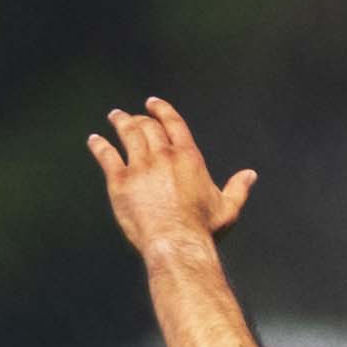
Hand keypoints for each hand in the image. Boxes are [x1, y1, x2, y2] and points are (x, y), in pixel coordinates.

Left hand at [87, 94, 254, 268]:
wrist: (176, 243)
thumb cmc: (202, 229)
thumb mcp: (227, 208)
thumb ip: (238, 189)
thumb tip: (251, 175)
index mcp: (188, 157)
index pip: (173, 123)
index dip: (162, 110)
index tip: (152, 103)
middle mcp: (163, 156)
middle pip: (148, 126)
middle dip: (139, 118)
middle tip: (132, 117)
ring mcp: (140, 167)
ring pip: (127, 134)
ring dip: (120, 122)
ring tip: (114, 117)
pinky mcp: (120, 182)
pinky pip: (107, 156)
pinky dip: (99, 145)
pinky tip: (94, 140)